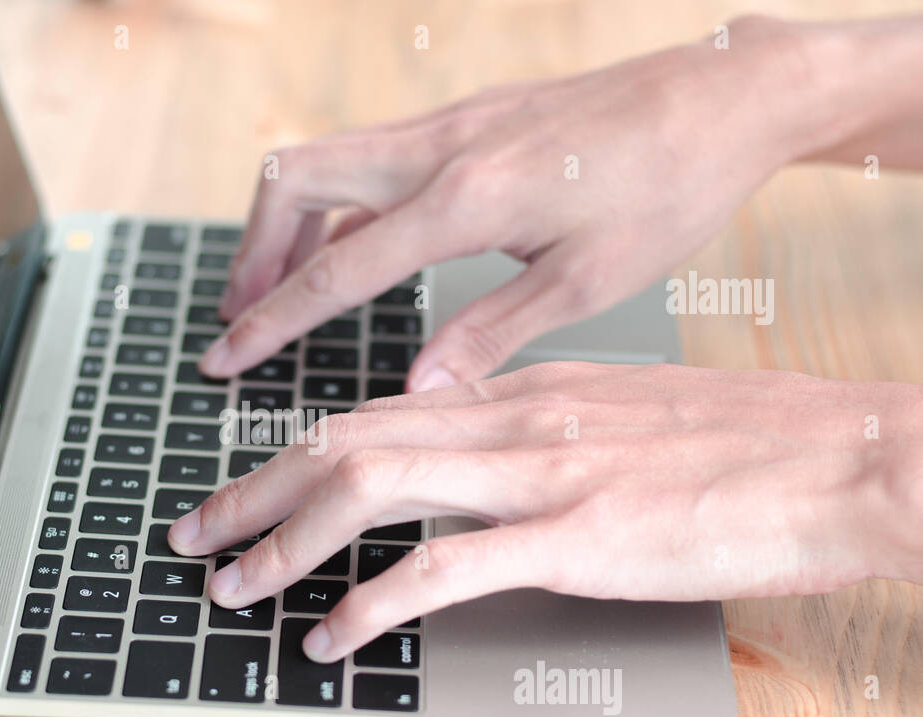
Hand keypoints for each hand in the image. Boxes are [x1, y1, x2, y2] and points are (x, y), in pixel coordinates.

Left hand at [167, 363, 922, 661]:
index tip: (248, 486)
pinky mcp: (573, 538)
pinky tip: (331, 637)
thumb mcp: (621, 417)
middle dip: (253, 491)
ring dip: (283, 541)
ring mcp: (537, 475)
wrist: (843, 456)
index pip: (374, 414)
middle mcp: (510, 420)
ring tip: (231, 587)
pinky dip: (369, 604)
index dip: (294, 453)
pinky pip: (440, 570)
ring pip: (369, 490)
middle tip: (194, 535)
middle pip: (344, 443)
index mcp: (519, 392)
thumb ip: (541, 435)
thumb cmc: (744, 444)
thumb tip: (482, 467)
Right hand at [200, 16, 817, 388]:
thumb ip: (491, 334)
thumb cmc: (670, 188)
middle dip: (254, 249)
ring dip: (289, 223)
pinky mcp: (468, 119)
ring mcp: (451, 124)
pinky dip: (343, 206)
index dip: (273, 320)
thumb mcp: (586, 281)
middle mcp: (442, 148)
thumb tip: (419, 389)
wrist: (722, 96)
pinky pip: (376, 158)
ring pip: (328, 158)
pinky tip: (356, 251)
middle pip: (295, 179)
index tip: (226, 357)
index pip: (336, 267)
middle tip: (241, 315)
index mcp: (468, 199)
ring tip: (281, 286)